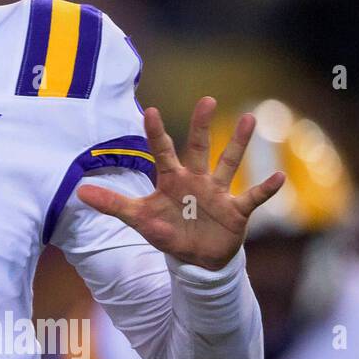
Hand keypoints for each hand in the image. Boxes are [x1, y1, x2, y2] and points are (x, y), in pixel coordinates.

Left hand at [75, 97, 285, 270]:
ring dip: (239, 143)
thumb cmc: (167, 232)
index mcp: (171, 179)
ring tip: (249, 119)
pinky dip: (266, 188)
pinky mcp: (236, 210)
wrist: (196, 259)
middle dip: (201, 125)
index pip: (162, 151)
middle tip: (207, 98)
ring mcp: (218, 192)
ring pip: (229, 163)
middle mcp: (196, 179)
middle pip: (198, 147)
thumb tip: (79, 193)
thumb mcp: (138, 219)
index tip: (148, 110)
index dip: (155, 132)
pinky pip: (254, 196)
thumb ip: (112, 204)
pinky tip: (279, 176)